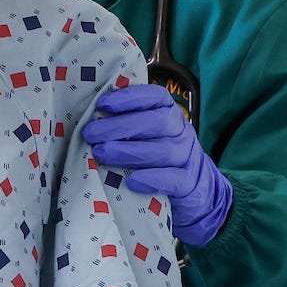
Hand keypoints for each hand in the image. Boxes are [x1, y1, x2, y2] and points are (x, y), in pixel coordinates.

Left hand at [81, 83, 232, 247]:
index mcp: (170, 114)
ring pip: (163, 151)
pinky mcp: (188, 183)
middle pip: (156, 122)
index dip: (130, 98)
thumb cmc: (158, 158)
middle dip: (120, 126)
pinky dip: (151, 179)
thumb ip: (128, 125)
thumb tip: (92, 119)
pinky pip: (173, 179)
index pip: (156, 97)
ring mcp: (187, 157)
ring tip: (102, 154)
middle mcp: (181, 131)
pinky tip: (131, 180)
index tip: (102, 104)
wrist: (195, 190)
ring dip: (129, 152)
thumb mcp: (147, 136)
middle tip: (91, 134)